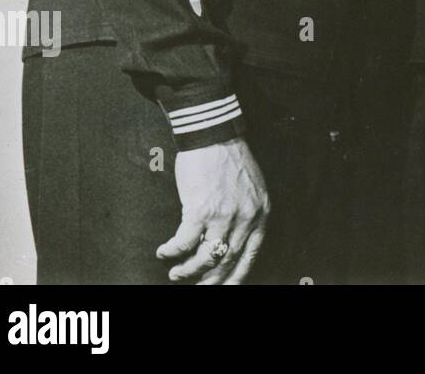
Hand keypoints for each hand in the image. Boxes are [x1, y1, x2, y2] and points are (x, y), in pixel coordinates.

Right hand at [156, 137, 269, 283]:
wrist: (214, 135)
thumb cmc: (229, 159)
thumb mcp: (251, 188)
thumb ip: (247, 214)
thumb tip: (232, 240)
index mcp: (260, 213)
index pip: (250, 256)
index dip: (236, 277)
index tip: (225, 288)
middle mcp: (246, 218)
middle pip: (227, 261)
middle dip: (210, 281)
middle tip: (196, 287)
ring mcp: (224, 215)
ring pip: (206, 259)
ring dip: (187, 271)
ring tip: (176, 274)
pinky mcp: (200, 210)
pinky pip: (184, 243)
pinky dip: (171, 252)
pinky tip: (163, 252)